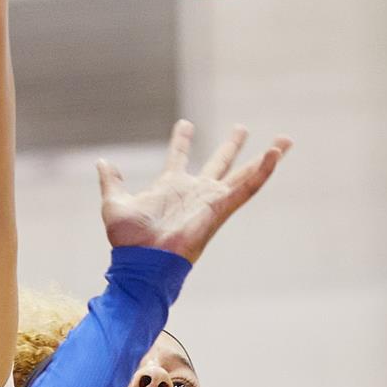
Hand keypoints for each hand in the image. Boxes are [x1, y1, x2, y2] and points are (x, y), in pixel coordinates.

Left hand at [98, 119, 290, 263]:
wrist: (141, 262)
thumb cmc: (128, 241)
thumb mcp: (114, 203)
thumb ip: (111, 182)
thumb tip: (103, 162)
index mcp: (170, 188)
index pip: (179, 157)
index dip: (182, 141)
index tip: (185, 124)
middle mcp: (194, 192)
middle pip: (219, 163)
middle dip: (231, 146)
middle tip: (243, 128)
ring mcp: (210, 200)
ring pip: (242, 175)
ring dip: (264, 159)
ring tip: (284, 141)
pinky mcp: (220, 209)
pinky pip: (246, 188)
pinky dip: (262, 172)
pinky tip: (275, 154)